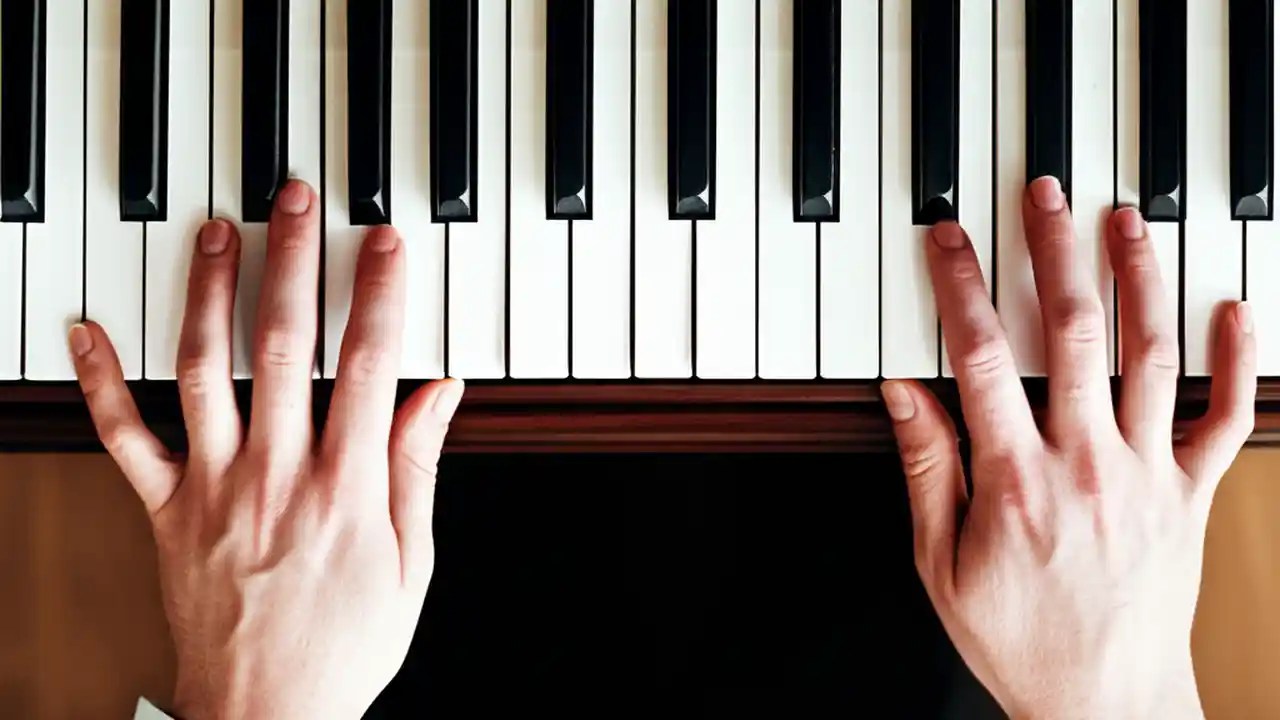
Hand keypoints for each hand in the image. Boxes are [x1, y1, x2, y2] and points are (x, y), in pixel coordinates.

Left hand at [69, 180, 462, 718]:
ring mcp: (214, 490)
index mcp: (347, 490)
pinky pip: (125, 439)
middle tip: (294, 200)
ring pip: (207, 372)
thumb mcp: (410, 565)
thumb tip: (437, 394)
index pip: (367, 366)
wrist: (265, 716)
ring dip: (210, 294)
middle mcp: (278, 477)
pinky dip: (103, 382)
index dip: (378, 294)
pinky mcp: (165, 511)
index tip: (382, 241)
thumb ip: (417, 470)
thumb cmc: (343, 646)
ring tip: (217, 233)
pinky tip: (91, 330)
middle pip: (284, 348)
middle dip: (293, 262)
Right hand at [883, 177, 1254, 719]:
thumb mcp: (940, 565)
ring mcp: (1148, 475)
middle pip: (1075, 333)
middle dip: (1055, 252)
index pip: (984, 357)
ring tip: (1125, 220)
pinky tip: (1231, 307)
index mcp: (1017, 482)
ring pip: (1150, 356)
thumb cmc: (1021, 641)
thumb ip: (926, 471)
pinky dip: (1234, 358)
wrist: (1107, 705)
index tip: (949, 239)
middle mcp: (1088, 464)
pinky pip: (1224, 416)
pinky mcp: (1191, 494)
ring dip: (1139, 279)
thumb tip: (905, 395)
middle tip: (1045, 194)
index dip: (962, 287)